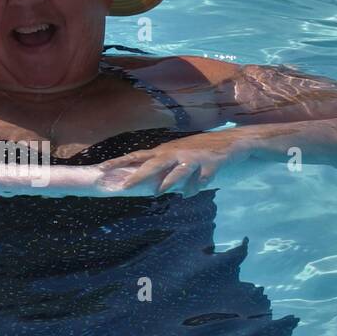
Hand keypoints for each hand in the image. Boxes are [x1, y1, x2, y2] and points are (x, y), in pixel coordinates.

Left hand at [97, 131, 246, 194]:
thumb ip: (165, 169)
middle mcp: (177, 152)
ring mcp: (194, 157)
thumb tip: (149, 184)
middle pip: (155, 163)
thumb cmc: (203, 150)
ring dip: (167, 182)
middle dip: (139, 175)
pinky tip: (189, 194)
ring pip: (177, 170)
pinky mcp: (211, 163)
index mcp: (166, 151)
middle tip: (124, 187)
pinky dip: (195, 186)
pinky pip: (201, 178)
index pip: (138, 155)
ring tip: (158, 193)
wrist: (234, 141)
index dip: (120, 162)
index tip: (102, 169)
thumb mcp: (179, 156)